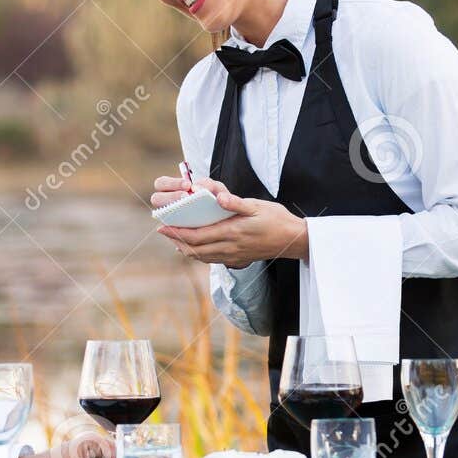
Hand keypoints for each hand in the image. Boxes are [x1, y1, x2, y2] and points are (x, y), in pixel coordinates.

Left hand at [154, 178, 307, 267]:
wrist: (293, 240)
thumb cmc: (276, 219)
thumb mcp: (257, 206)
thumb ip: (236, 202)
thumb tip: (218, 197)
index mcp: (232, 232)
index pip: (197, 236)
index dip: (178, 233)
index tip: (164, 226)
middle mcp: (230, 248)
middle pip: (195, 249)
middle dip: (177, 240)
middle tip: (163, 231)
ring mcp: (234, 256)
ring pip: (202, 257)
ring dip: (186, 249)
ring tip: (175, 239)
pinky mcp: (238, 260)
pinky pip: (213, 260)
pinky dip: (199, 254)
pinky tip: (195, 248)